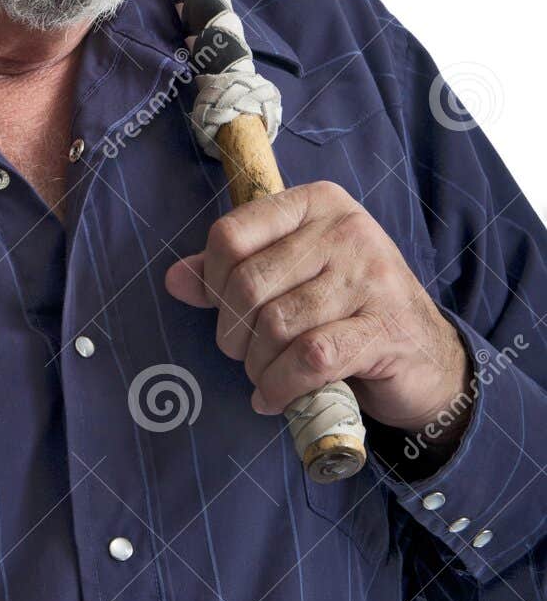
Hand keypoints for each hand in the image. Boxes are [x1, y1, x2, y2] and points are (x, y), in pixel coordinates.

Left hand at [164, 181, 472, 440]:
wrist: (426, 353)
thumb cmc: (346, 308)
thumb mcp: (292, 275)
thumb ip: (232, 272)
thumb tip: (174, 279)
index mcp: (315, 204)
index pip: (231, 234)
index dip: (211, 282)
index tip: (222, 310)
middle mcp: (345, 229)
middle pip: (249, 283)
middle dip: (233, 332)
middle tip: (243, 353)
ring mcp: (369, 276)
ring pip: (277, 324)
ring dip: (258, 365)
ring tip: (262, 377)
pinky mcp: (384, 327)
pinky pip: (310, 358)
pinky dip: (281, 386)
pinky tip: (274, 397)